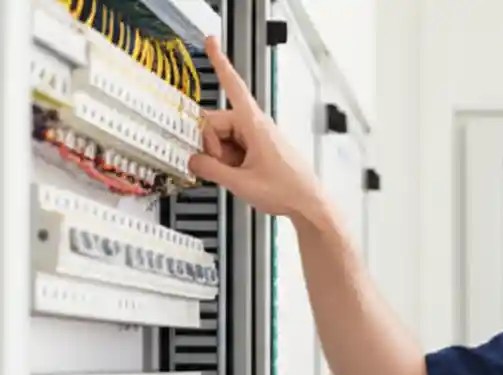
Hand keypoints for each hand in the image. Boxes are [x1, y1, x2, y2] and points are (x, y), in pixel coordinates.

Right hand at [189, 37, 327, 221]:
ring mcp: (258, 137)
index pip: (233, 86)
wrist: (308, 204)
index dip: (220, 62)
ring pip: (222, 137)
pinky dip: (229, 160)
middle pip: (215, 122)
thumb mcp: (240, 183)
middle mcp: (256, 126)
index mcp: (254, 124)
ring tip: (236, 175)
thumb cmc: (287, 190)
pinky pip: (233, 147)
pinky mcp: (259, 148)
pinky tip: (238, 175)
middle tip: (219, 166)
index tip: (211, 42)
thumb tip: (194, 160)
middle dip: (210, 144)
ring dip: (220, 156)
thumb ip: (211, 169)